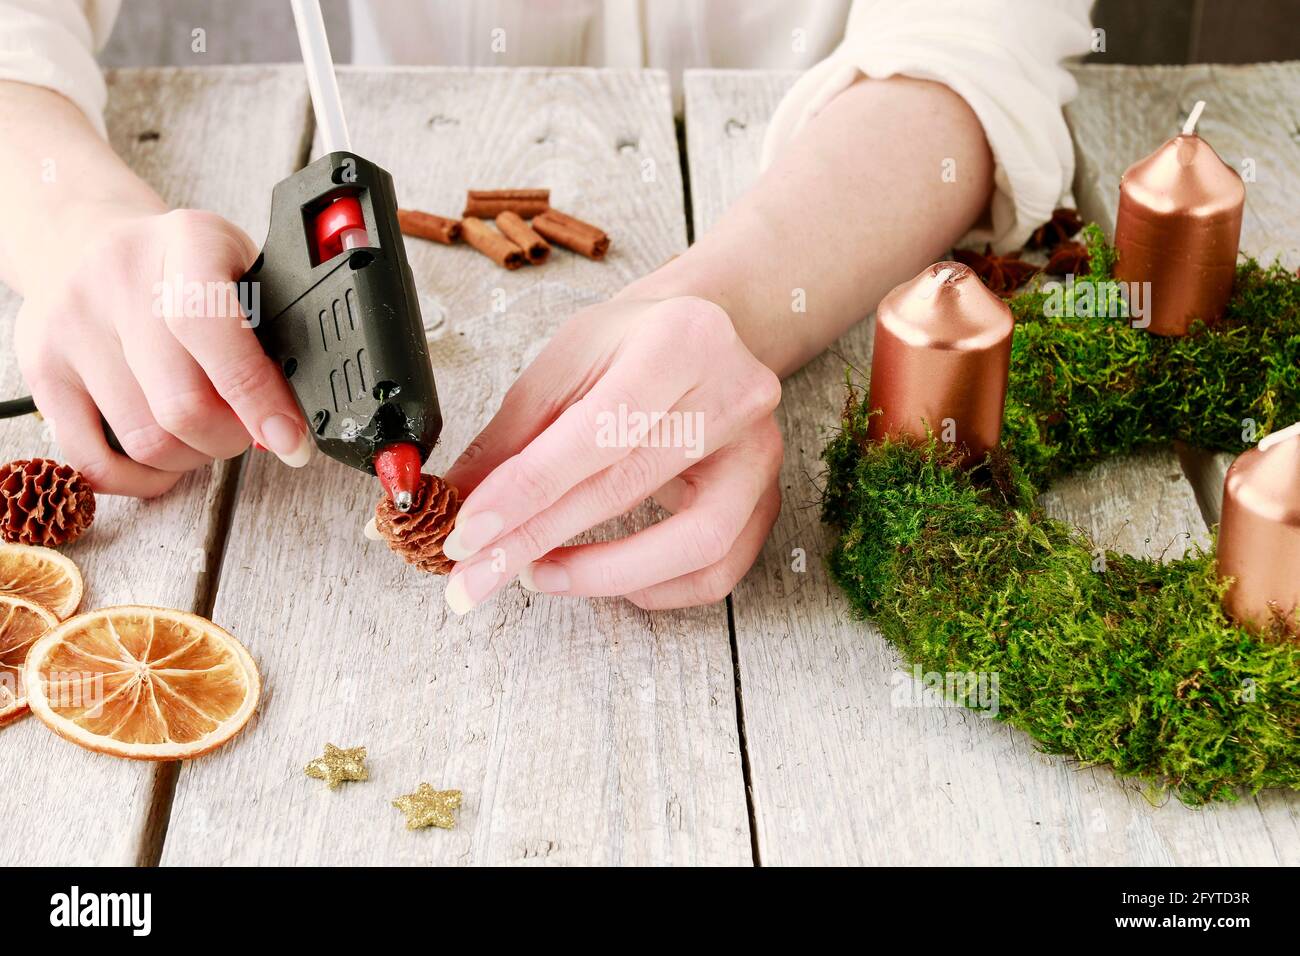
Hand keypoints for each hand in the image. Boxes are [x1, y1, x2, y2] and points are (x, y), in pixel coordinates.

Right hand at [14, 205, 309, 495]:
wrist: (90, 242)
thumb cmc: (184, 267)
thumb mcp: (241, 270)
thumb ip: (270, 333)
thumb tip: (289, 418)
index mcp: (188, 242)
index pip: (212, 329)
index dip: (257, 396)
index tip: (289, 439)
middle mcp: (119, 277)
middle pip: (183, 403)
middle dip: (233, 436)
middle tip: (249, 427)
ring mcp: (71, 325)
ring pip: (147, 440)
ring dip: (193, 457)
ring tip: (205, 431)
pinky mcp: (42, 369)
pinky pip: (92, 459)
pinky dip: (139, 479)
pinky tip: (164, 462)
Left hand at [440, 295, 782, 611]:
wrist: (699, 335)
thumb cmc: (629, 345)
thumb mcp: (560, 368)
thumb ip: (511, 438)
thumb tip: (454, 501)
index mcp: (680, 342)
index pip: (594, 434)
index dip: (525, 492)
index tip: (470, 535)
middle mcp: (735, 394)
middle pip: (628, 489)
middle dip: (538, 541)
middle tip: (476, 577)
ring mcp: (761, 451)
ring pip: (693, 545)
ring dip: (603, 575)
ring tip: (537, 573)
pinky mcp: (767, 496)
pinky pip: (717, 571)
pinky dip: (654, 587)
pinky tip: (602, 577)